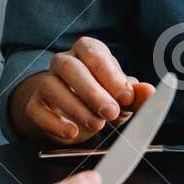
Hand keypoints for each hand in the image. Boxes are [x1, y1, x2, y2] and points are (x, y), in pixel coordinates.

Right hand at [11, 36, 154, 144]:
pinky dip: (54, 123)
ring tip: (97, 125)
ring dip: (75, 107)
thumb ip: (137, 95)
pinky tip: (72, 132)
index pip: (93, 54)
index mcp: (87, 51)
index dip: (109, 74)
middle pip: (70, 68)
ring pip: (51, 86)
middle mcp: (64, 61)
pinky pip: (36, 110)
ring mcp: (46, 81)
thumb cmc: (105, 97)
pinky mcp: (34, 104)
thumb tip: (149, 91)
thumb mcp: (124, 97)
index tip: (126, 97)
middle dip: (92, 91)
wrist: (76, 114)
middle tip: (111, 112)